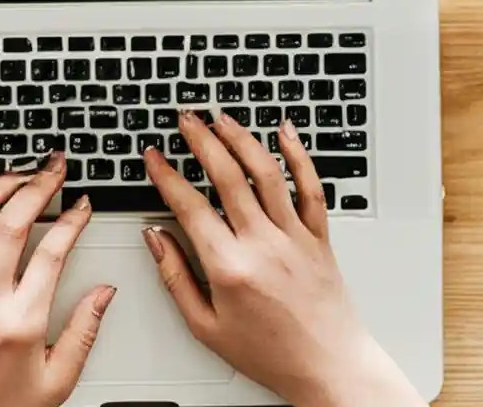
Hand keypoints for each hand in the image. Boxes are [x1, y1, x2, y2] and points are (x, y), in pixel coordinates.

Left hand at [0, 153, 115, 406]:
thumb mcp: (59, 379)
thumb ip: (84, 331)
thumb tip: (105, 292)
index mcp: (21, 322)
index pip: (52, 252)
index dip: (72, 220)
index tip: (82, 205)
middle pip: (9, 226)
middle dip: (36, 187)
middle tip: (52, 169)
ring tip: (10, 175)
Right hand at [142, 112, 423, 406]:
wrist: (328, 366)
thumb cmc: (270, 353)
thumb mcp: (206, 326)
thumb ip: (176, 278)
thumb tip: (156, 239)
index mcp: (230, 267)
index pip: (190, 206)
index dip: (167, 175)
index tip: (154, 157)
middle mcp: (264, 244)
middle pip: (228, 176)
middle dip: (201, 140)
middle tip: (185, 119)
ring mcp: (295, 236)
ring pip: (267, 172)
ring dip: (241, 138)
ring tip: (221, 118)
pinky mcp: (319, 236)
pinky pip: (311, 187)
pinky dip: (299, 155)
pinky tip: (285, 133)